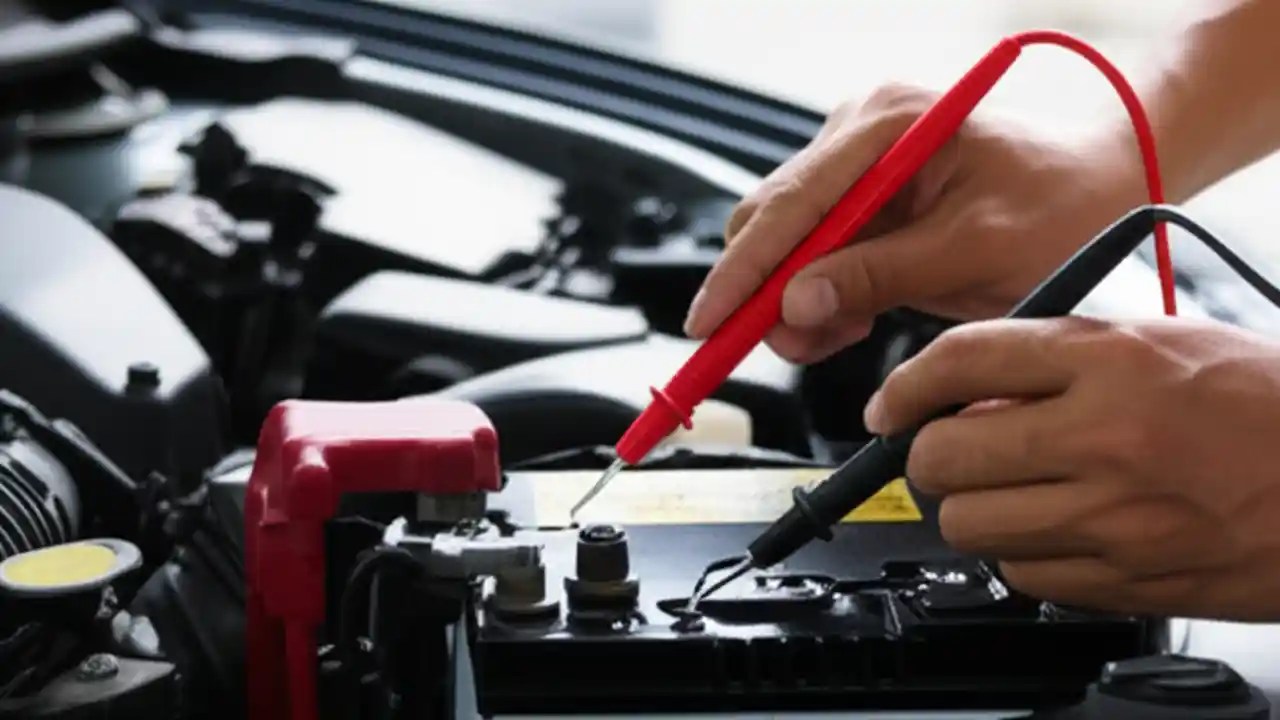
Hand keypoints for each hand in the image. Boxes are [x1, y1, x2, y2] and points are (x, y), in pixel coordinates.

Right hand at [683, 84, 1147, 363]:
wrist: (1102, 184)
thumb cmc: (1060, 205)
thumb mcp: (976, 252)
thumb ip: (881, 275)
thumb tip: (794, 306)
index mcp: (888, 125)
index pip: (791, 204)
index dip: (743, 271)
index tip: (707, 324)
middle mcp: (860, 131)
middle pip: (773, 218)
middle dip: (763, 292)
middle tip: (776, 348)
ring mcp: (858, 161)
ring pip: (788, 241)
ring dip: (794, 301)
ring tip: (825, 340)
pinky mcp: (865, 196)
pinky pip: (817, 251)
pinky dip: (820, 296)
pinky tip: (842, 323)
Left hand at [863, 316, 1279, 620]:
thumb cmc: (1268, 405)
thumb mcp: (1162, 344)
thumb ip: (1059, 361)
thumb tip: (968, 395)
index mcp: (1114, 360)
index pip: (962, 360)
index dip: (904, 386)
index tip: (889, 406)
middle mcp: (1105, 437)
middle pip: (943, 455)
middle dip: (931, 453)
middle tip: (953, 449)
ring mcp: (1116, 519)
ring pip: (968, 526)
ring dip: (971, 508)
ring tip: (1011, 490)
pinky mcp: (1128, 580)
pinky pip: (1022, 575)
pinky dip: (1022, 554)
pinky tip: (1058, 529)